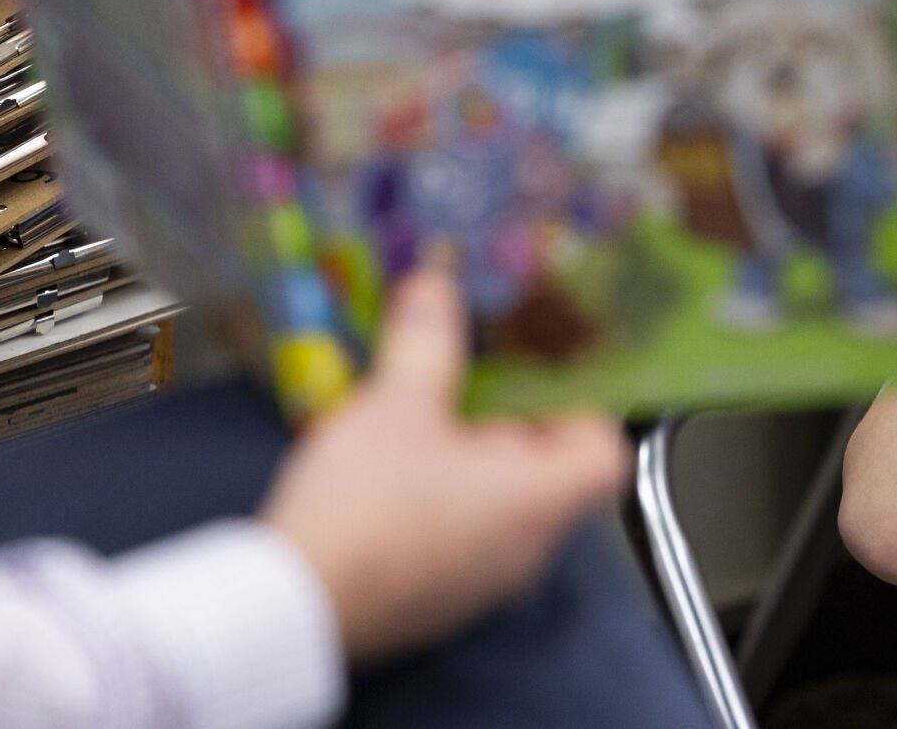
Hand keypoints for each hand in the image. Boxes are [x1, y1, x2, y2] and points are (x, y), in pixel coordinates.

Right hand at [261, 265, 629, 665]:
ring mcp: (486, 584)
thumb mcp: (396, 406)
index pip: (605, 455)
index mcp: (540, 500)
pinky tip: (390, 475)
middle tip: (468, 388)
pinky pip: (465, 539)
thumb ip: (427, 342)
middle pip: (553, 476)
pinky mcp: (441, 602)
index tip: (538, 383)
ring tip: (421, 424)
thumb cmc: (362, 510)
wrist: (291, 609)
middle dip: (511, 426)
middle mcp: (528, 549)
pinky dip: (443, 502)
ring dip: (471, 463)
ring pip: (505, 507)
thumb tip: (437, 287)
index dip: (581, 412)